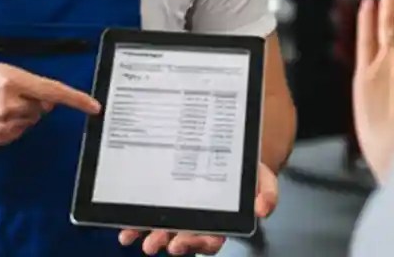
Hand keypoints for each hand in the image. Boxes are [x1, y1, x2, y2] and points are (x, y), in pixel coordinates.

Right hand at [0, 63, 100, 146]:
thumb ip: (29, 83)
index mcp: (12, 80)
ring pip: (31, 121)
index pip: (52, 91)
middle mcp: (10, 102)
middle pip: (42, 108)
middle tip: (9, 94)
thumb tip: (51, 103)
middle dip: (34, 102)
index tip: (94, 107)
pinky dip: (13, 125)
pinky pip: (19, 133)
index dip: (76, 99)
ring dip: (23, 114)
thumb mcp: (1, 70)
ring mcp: (3, 123)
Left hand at [117, 162, 279, 254]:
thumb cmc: (245, 171)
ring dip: (149, 237)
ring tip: (138, 239)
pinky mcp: (164, 203)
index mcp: (221, 221)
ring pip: (164, 231)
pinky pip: (149, 216)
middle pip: (182, 239)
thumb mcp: (262, 178)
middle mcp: (198, 221)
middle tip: (154, 244)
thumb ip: (268, 194)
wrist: (230, 149)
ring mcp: (179, 213)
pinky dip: (136, 224)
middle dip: (167, 243)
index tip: (182, 243)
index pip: (209, 238)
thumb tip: (263, 210)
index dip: (195, 243)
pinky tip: (126, 229)